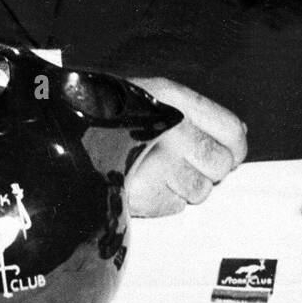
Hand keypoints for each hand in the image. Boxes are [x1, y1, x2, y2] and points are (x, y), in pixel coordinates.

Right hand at [122, 77, 248, 216]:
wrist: (62, 133)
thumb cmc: (110, 114)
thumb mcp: (155, 96)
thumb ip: (200, 113)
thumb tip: (239, 135)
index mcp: (175, 99)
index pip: (231, 131)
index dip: (235, 146)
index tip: (231, 151)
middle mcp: (170, 130)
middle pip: (221, 164)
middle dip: (212, 169)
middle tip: (191, 163)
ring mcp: (157, 165)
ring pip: (201, 190)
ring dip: (186, 186)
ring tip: (161, 172)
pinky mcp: (142, 196)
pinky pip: (176, 206)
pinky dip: (166, 200)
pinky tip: (147, 183)